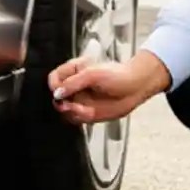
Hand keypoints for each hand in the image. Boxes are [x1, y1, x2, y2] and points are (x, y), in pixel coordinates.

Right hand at [47, 50, 170, 124]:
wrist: (136, 87)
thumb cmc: (118, 75)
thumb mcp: (93, 74)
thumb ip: (73, 83)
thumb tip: (57, 93)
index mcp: (74, 71)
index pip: (54, 78)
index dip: (54, 86)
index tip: (60, 92)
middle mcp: (75, 86)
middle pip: (57, 96)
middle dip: (62, 102)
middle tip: (71, 104)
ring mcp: (81, 99)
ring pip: (64, 109)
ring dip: (70, 111)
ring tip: (82, 109)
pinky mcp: (87, 112)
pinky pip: (75, 118)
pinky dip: (79, 117)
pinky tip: (88, 112)